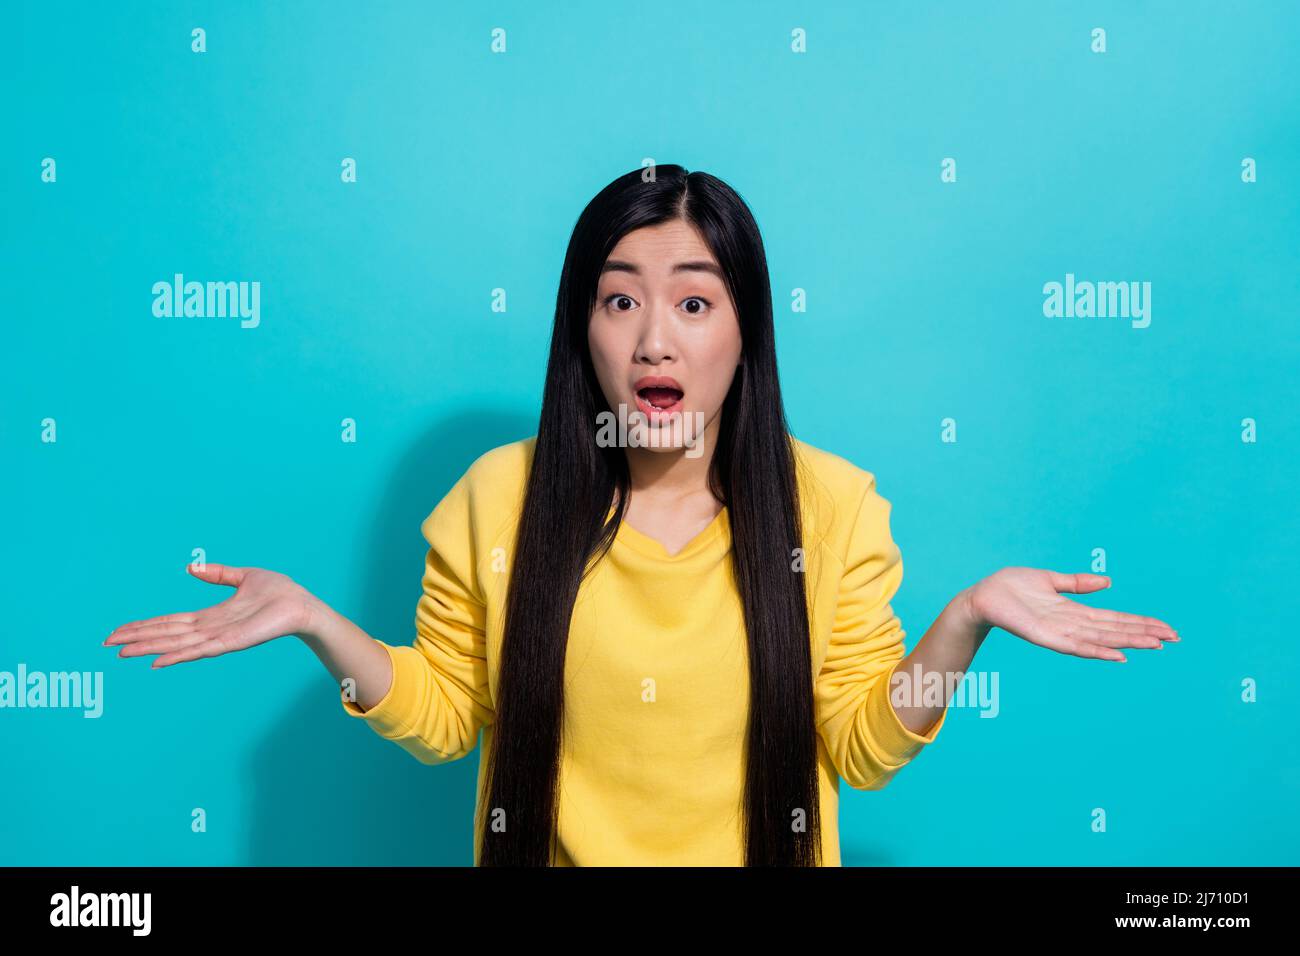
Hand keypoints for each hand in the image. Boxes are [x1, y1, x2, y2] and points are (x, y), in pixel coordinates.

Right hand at [103, 563, 320, 667]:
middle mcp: (210, 629)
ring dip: (149, 647)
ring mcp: (219, 638)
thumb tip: (190, 568)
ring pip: (176, 644)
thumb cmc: (278, 592)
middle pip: (166, 634)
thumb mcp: (242, 577)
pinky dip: (178, 655)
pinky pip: (200, 650)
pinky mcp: (231, 643)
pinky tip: (158, 661)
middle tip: (108, 645)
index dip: (144, 625)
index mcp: (210, 616)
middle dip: (137, 638)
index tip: (119, 630)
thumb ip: (217, 574)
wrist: (302, 604)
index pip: (170, 622)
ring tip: (123, 653)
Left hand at [963, 567, 1177, 662]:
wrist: (983, 595)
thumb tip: (1108, 582)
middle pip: (1115, 630)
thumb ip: (1077, 583)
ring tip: (1156, 645)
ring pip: (1102, 639)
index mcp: (1075, 612)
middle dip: (1144, 634)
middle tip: (1175, 639)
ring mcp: (1060, 632)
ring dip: (1129, 643)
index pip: (1115, 619)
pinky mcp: (1045, 636)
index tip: (1167, 627)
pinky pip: (1076, 646)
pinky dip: (1097, 651)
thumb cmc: (1012, 587)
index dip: (1140, 623)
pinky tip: (1118, 655)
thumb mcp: (1051, 580)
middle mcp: (1072, 625)